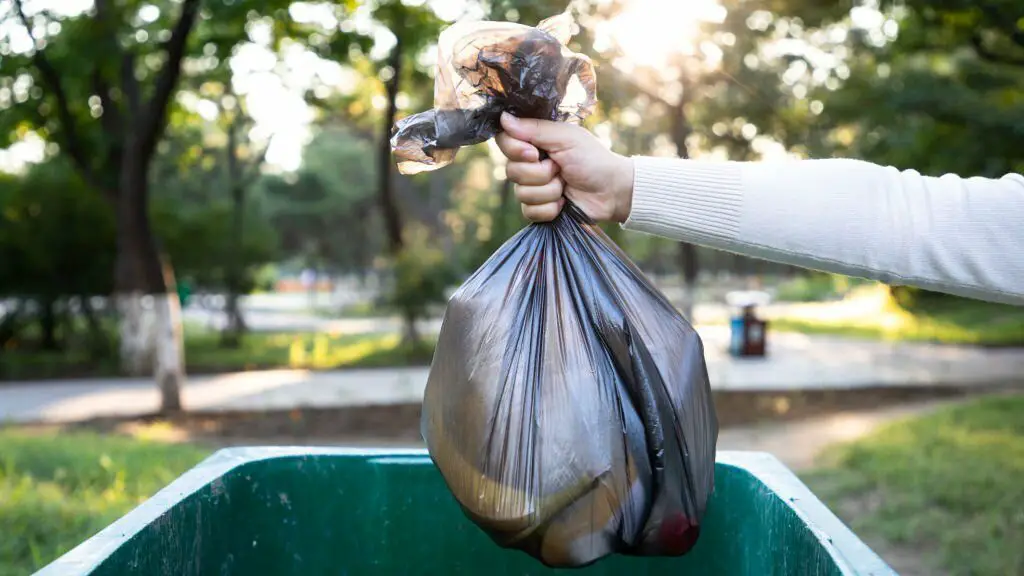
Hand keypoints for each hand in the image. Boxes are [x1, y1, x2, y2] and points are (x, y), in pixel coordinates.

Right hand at [496, 113, 633, 222]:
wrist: (611, 191)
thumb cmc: (593, 159)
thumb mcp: (566, 138)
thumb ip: (534, 128)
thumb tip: (503, 118)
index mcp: (534, 142)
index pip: (504, 141)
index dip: (515, 150)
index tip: (534, 153)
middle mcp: (529, 164)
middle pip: (511, 171)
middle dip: (540, 174)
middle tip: (560, 169)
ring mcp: (533, 187)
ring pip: (521, 193)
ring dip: (549, 191)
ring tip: (566, 185)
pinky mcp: (539, 209)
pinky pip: (529, 212)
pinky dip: (550, 209)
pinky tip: (564, 203)